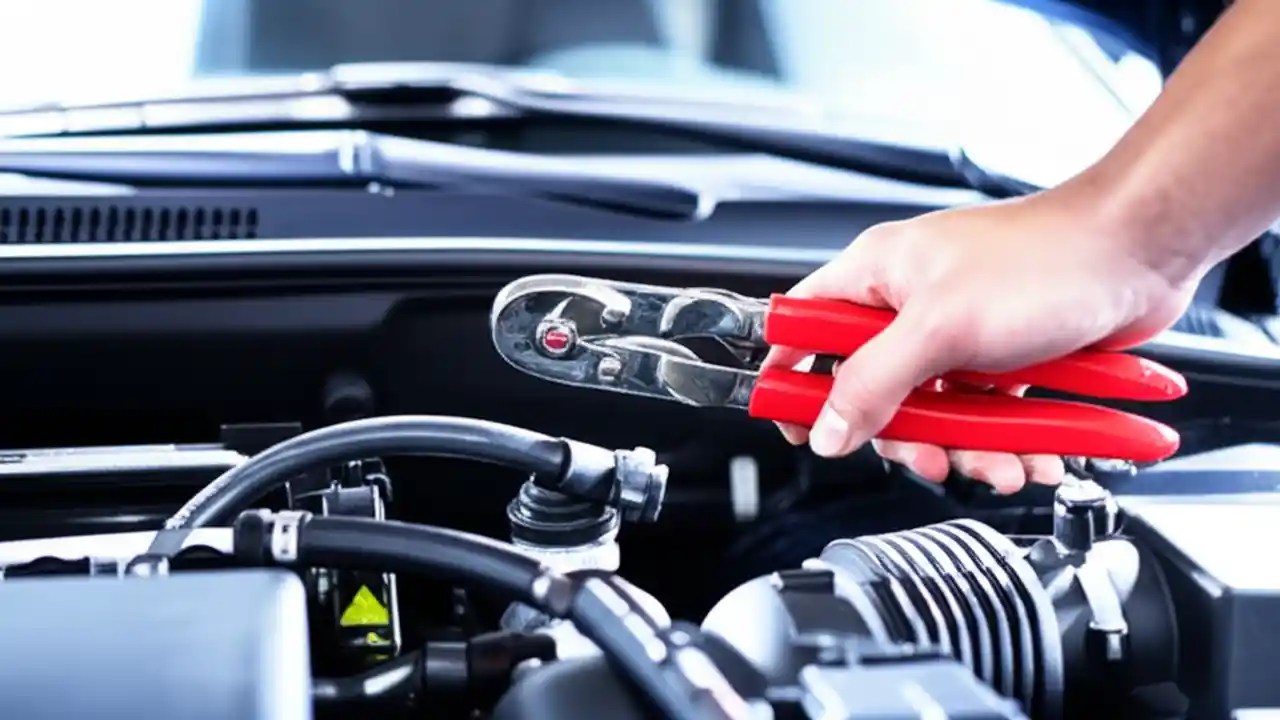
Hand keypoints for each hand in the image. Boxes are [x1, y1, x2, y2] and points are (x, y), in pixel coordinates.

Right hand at [764, 187, 1198, 491]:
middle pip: (872, 390)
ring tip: (1000, 462)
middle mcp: (912, 303)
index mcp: (879, 275)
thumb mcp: (940, 328)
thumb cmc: (1047, 259)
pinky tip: (1032, 453)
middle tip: (925, 455)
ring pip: (935, 413)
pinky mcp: (1003, 360)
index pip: (805, 326)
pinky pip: (986, 416)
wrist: (1141, 253)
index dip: (792, 374)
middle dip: (905, 435)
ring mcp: (958, 333)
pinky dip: (1008, 443)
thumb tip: (828, 428)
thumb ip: (874, 383)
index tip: (792, 421)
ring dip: (968, 449)